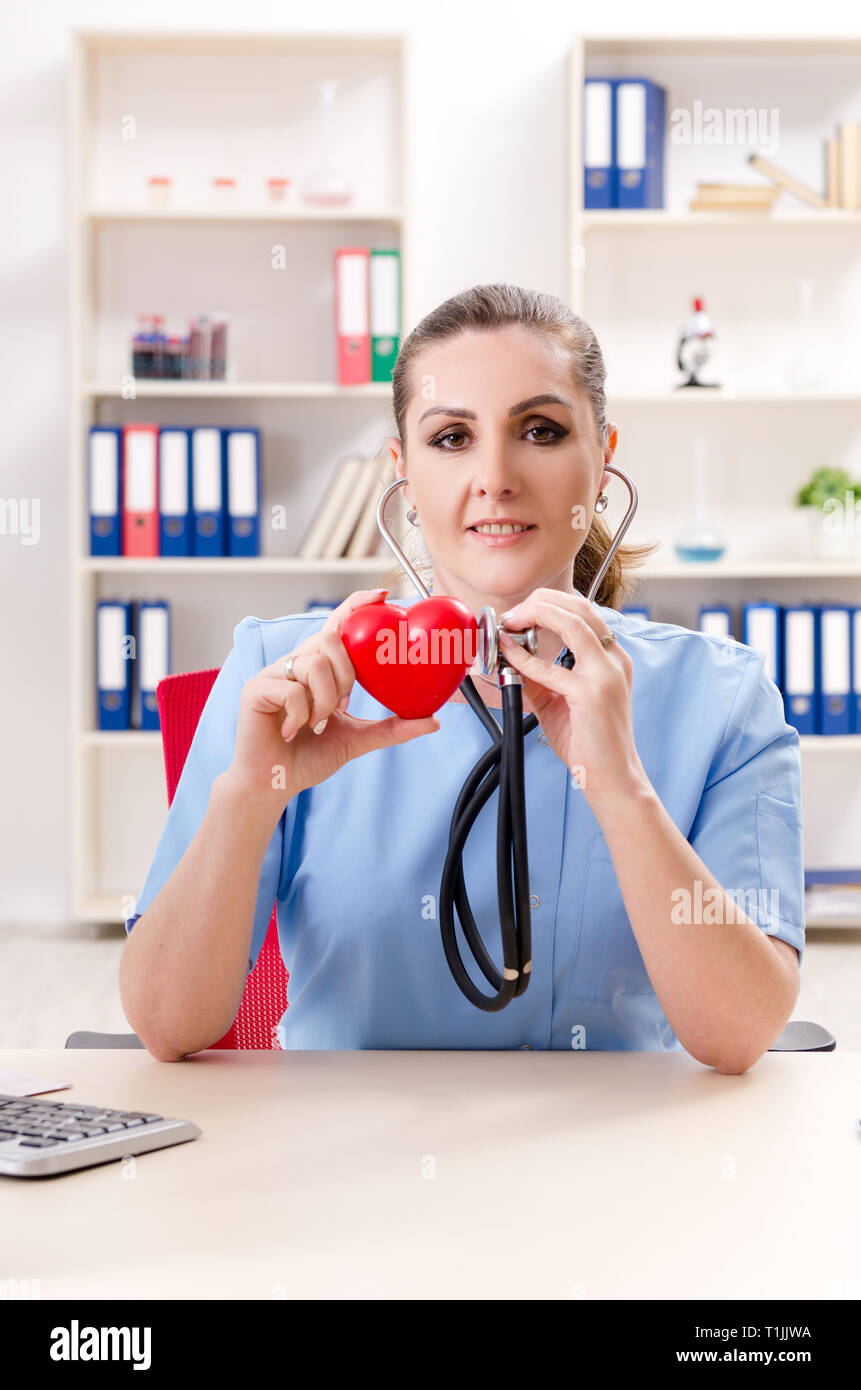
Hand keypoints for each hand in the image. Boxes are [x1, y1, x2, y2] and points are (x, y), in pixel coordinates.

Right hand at [228, 588, 439, 811]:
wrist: (274, 784)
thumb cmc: (309, 757)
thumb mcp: (358, 739)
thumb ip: (392, 728)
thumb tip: (433, 721)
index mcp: (319, 667)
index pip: (338, 624)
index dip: (357, 604)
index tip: (383, 597)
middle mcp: (296, 663)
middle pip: (331, 640)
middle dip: (346, 676)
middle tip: (339, 706)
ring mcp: (273, 673)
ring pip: (314, 663)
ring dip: (324, 700)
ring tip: (315, 723)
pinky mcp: (256, 689)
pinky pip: (291, 689)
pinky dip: (301, 715)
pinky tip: (292, 731)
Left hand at [496, 588, 650, 817]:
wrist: (611, 777)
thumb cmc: (590, 742)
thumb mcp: (558, 701)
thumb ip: (537, 678)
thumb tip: (510, 657)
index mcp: (612, 658)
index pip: (583, 612)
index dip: (549, 604)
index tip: (521, 613)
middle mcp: (614, 659)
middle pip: (579, 607)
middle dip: (541, 601)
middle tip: (513, 613)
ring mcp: (606, 674)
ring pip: (572, 622)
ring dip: (536, 614)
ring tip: (512, 621)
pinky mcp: (592, 693)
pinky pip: (551, 667)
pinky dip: (525, 657)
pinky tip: (509, 655)